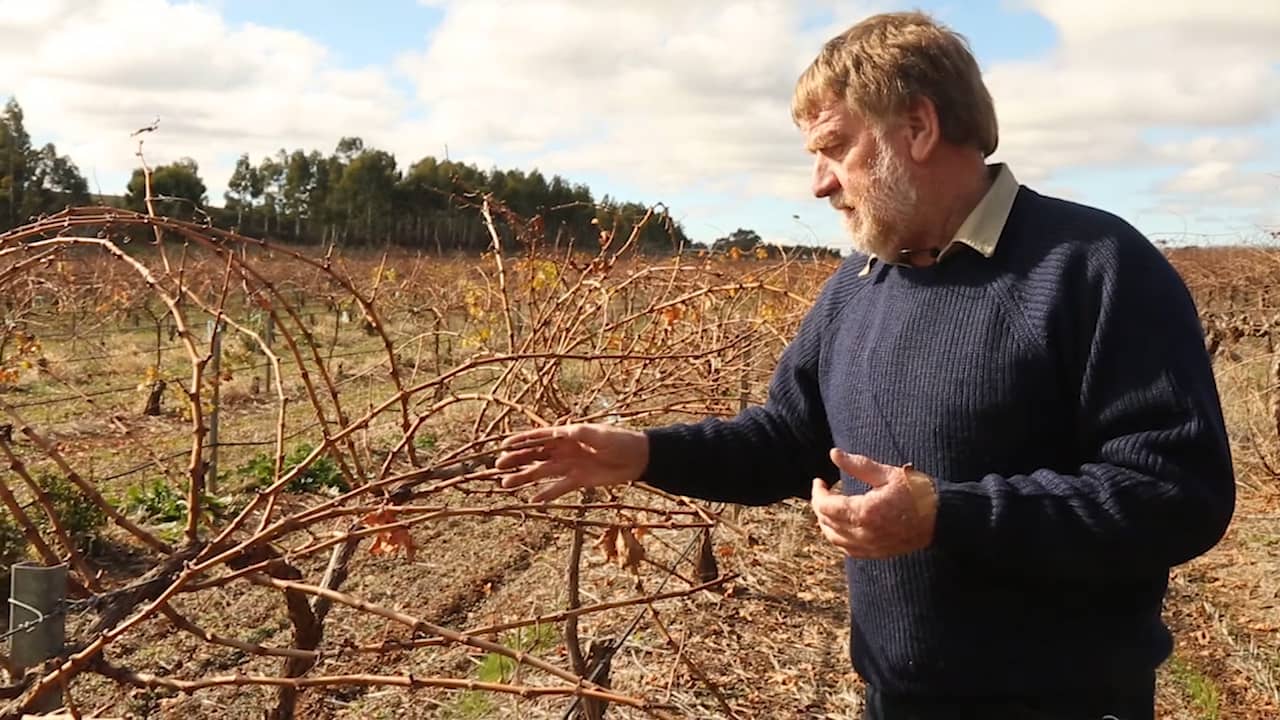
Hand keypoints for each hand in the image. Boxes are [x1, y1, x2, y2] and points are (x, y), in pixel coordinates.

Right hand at [495, 423, 648, 501]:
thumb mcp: (601, 435)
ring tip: (506, 485)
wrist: (637, 457)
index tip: (503, 445)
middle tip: (498, 467)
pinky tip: (533, 500)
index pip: (539, 437)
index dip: (521, 440)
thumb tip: (565, 432)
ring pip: (542, 472)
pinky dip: (546, 494)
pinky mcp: (578, 480)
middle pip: (535, 455)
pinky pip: (558, 488)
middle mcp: (564, 450)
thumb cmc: (619, 440)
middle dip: (517, 460)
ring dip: (524, 478)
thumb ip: (583, 434)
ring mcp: (570, 466)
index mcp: (567, 435)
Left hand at [810, 448, 937, 558]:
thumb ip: (858, 465)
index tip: (819, 481)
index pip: (826, 506)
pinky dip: (839, 538)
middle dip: (820, 505)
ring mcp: (871, 546)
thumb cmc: (918, 492)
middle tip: (823, 491)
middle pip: (827, 523)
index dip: (817, 493)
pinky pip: (848, 550)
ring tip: (829, 507)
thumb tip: (834, 453)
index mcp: (865, 512)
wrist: (943, 518)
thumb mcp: (888, 474)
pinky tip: (841, 526)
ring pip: (835, 539)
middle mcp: (864, 533)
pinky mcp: (878, 553)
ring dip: (826, 523)